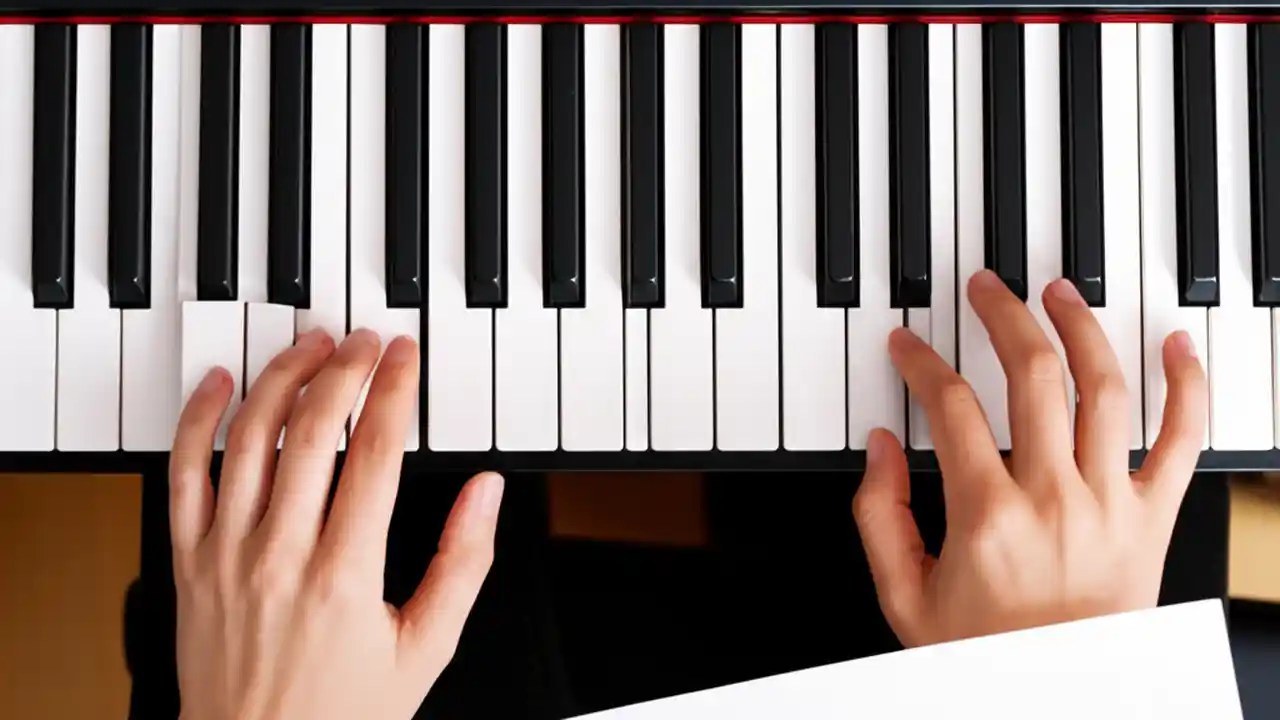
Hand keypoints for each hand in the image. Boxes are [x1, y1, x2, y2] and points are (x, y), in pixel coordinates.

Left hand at [169, 329, 502, 718]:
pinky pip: (181, 473)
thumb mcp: (427, 648)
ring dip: (281, 378)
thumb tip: (486, 493)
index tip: (404, 356)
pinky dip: (196, 420)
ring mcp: (227, 554)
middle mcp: (282, 554)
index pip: (374, 451)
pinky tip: (220, 385)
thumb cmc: (341, 711)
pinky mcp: (187, 561)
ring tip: (309, 346)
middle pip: (312, 429)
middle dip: (344, 368)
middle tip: (364, 341)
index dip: (394, 389)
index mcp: (346, 574)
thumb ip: (463, 564)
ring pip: (248, 438)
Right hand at [853, 270, 1205, 646]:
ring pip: (1105, 388)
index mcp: (987, 515)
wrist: (1057, 697)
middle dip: (1003, 315)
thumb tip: (881, 447)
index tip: (908, 344)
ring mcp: (1110, 502)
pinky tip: (1176, 345)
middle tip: (986, 288)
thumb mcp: (904, 596)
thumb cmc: (986, 654)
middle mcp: (1054, 497)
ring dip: (1080, 327)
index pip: (951, 406)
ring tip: (1059, 292)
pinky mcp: (1154, 517)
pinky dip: (1187, 386)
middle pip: (1032, 374)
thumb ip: (879, 515)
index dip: (922, 362)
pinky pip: (1182, 440)